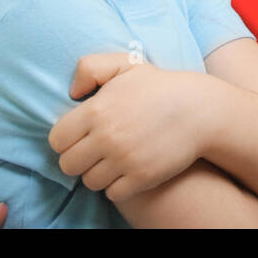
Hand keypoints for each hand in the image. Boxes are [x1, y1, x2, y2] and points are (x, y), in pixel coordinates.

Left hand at [49, 52, 210, 201]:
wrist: (200, 109)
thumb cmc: (160, 87)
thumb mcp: (126, 63)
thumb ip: (90, 68)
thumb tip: (72, 93)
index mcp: (96, 110)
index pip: (57, 140)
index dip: (67, 140)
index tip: (81, 137)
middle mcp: (107, 137)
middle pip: (68, 165)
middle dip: (79, 159)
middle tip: (96, 151)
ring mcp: (124, 159)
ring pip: (90, 181)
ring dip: (98, 173)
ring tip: (112, 161)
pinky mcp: (142, 177)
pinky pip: (113, 193)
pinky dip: (118, 186)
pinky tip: (127, 172)